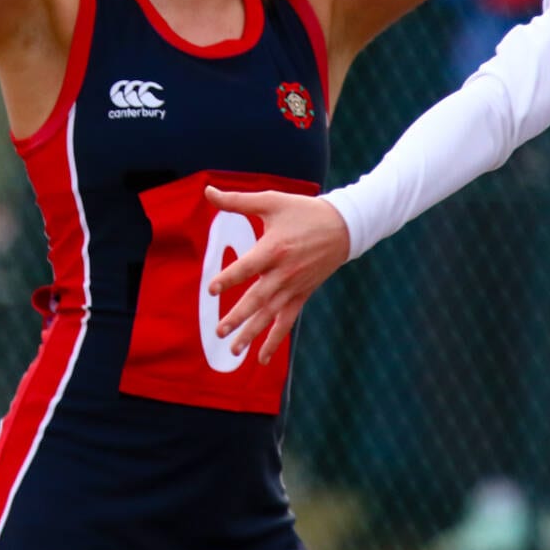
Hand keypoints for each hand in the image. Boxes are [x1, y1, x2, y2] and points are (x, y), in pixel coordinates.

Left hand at [204, 185, 351, 364]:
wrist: (342, 227)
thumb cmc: (302, 211)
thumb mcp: (271, 201)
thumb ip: (237, 200)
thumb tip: (207, 191)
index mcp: (274, 248)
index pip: (248, 267)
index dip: (229, 278)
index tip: (212, 290)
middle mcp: (284, 272)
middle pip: (258, 298)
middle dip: (238, 316)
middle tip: (219, 330)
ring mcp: (294, 287)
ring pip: (270, 315)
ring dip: (252, 333)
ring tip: (233, 349)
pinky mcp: (301, 296)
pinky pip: (286, 322)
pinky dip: (274, 340)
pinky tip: (260, 358)